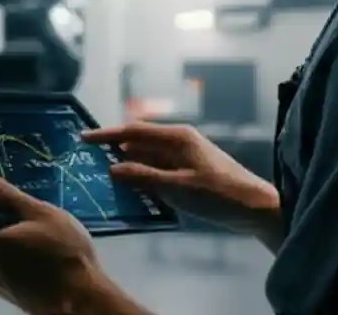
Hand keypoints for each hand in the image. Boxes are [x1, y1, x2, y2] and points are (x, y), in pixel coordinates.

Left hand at [0, 173, 141, 314]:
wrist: (79, 298)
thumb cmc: (62, 250)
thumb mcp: (40, 213)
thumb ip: (9, 196)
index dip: (9, 209)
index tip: (30, 211)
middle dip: (16, 230)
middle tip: (45, 229)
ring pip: (6, 255)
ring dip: (21, 249)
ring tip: (49, 247)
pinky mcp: (11, 297)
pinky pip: (14, 272)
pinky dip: (25, 266)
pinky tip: (47, 264)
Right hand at [81, 122, 280, 241]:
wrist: (254, 207)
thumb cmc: (218, 194)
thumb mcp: (177, 187)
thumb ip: (144, 176)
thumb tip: (113, 168)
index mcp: (177, 137)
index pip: (133, 131)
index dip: (106, 134)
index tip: (82, 138)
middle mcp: (179, 142)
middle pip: (139, 143)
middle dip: (114, 151)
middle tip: (87, 162)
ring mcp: (184, 157)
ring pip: (148, 158)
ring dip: (128, 167)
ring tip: (101, 178)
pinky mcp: (189, 172)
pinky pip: (158, 171)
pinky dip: (143, 178)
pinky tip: (130, 191)